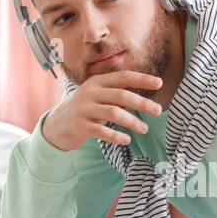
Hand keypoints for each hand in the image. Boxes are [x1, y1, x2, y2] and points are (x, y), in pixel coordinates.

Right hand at [41, 70, 163, 150]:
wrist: (56, 125)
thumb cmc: (85, 110)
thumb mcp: (97, 96)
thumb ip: (116, 93)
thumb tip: (145, 98)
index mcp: (97, 82)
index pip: (123, 77)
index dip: (142, 79)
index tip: (159, 83)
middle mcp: (90, 92)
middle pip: (120, 95)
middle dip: (142, 103)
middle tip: (158, 111)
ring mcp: (84, 109)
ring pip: (113, 112)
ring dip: (132, 121)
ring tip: (145, 129)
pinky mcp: (80, 125)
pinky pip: (101, 130)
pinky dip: (115, 135)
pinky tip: (127, 140)